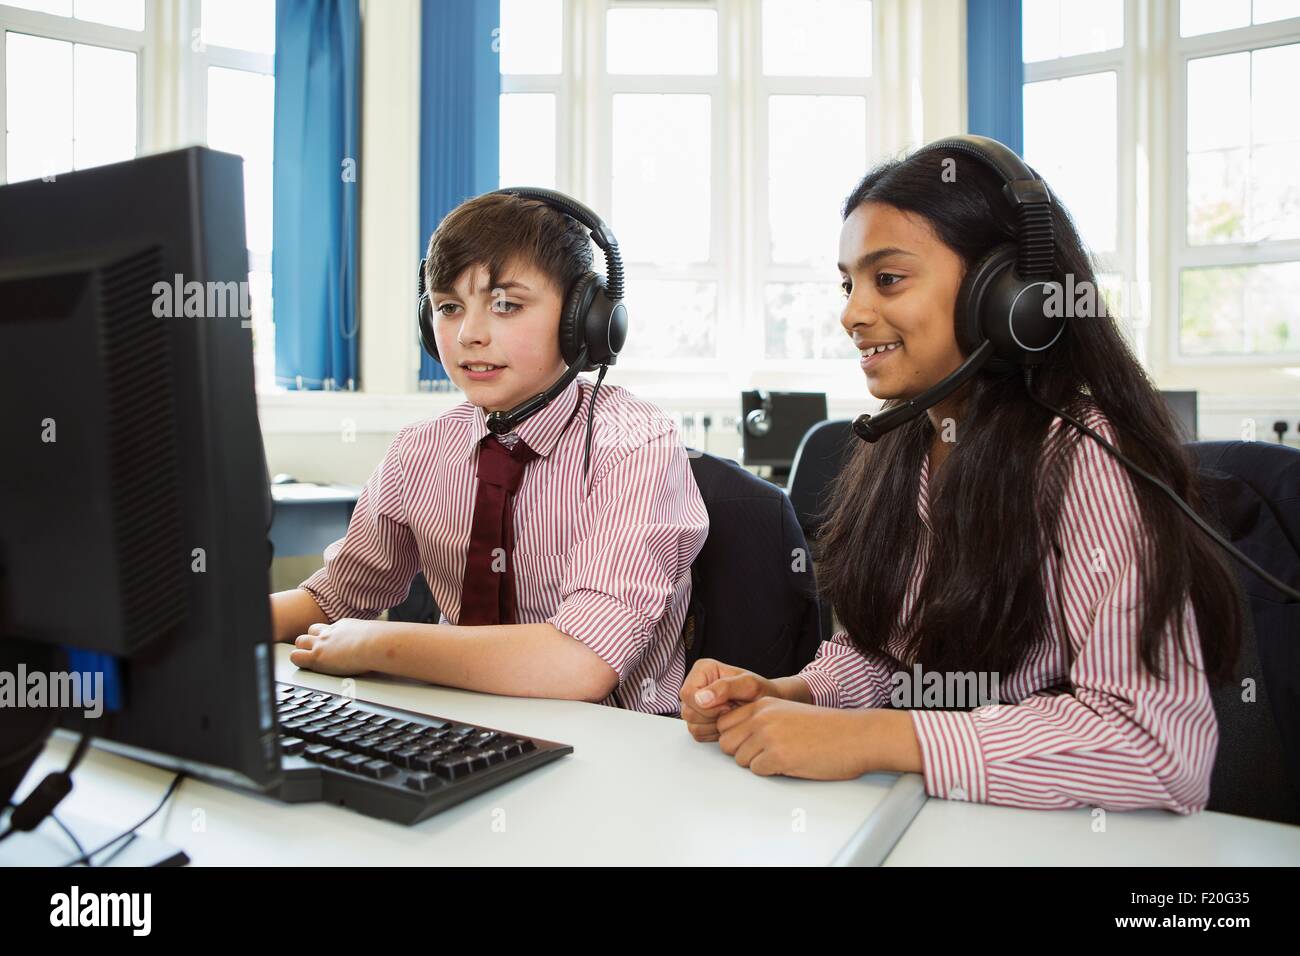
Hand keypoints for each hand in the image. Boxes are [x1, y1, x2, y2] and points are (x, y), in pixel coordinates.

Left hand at [289, 618, 385, 675]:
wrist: (375, 644)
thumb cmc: (381, 642)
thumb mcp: (376, 636)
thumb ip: (374, 639)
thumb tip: (390, 645)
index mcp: (344, 626)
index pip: (328, 628)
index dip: (327, 637)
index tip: (332, 645)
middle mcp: (330, 632)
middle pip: (311, 631)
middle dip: (311, 641)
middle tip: (318, 651)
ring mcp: (322, 643)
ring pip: (300, 641)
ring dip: (303, 649)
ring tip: (310, 660)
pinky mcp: (317, 655)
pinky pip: (296, 656)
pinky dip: (298, 660)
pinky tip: (306, 666)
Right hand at [679, 658, 783, 741]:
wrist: (766, 704)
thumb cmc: (760, 691)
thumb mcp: (749, 685)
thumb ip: (725, 687)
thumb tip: (700, 698)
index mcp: (703, 670)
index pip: (688, 693)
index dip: (706, 706)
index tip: (727, 706)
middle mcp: (695, 685)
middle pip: (687, 711)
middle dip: (712, 717)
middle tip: (732, 711)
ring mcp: (695, 704)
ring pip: (691, 725)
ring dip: (714, 726)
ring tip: (731, 717)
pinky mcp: (698, 719)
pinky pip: (697, 734)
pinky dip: (713, 733)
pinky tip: (727, 724)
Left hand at [715, 698, 877, 779]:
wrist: (855, 736)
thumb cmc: (826, 728)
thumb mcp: (786, 712)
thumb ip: (760, 720)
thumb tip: (736, 739)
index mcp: (762, 704)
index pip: (724, 724)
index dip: (735, 738)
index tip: (751, 743)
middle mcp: (761, 717)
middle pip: (726, 743)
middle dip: (742, 752)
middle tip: (767, 754)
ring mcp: (768, 736)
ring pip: (740, 760)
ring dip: (758, 763)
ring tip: (783, 756)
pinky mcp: (777, 756)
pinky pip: (757, 771)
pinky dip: (772, 772)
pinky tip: (791, 763)